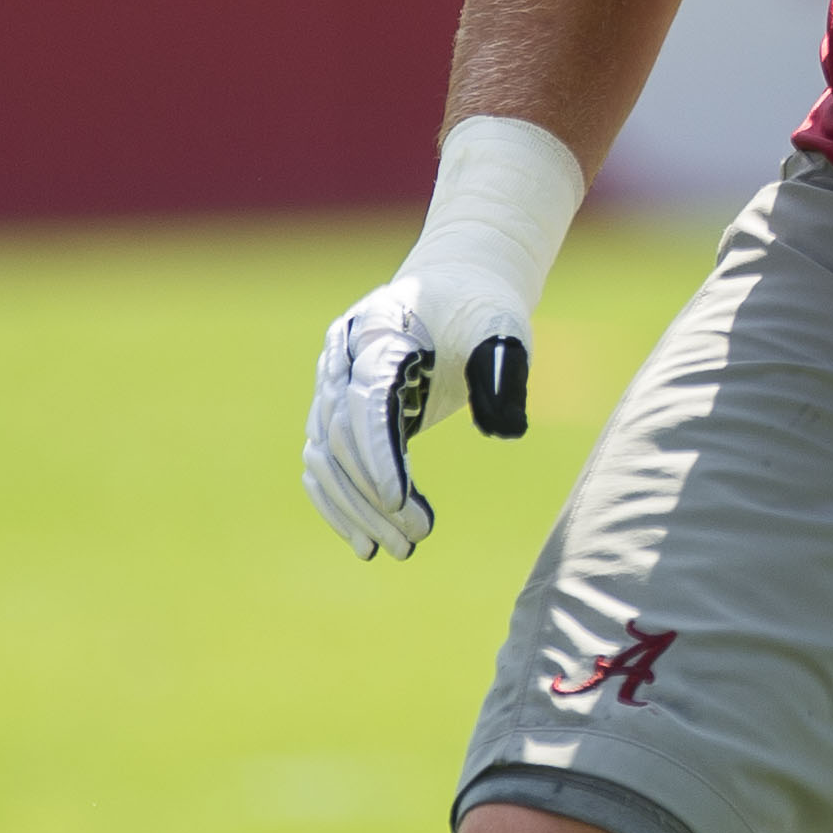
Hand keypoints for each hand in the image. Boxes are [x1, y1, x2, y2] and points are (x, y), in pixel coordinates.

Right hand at [299, 280, 531, 561]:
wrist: (458, 283)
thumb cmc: (485, 307)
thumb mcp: (505, 326)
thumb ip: (503, 370)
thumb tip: (507, 430)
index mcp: (380, 330)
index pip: (365, 400)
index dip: (378, 454)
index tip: (400, 501)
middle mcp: (343, 358)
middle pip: (338, 436)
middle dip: (372, 493)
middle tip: (417, 538)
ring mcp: (332, 385)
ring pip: (324, 457)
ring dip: (355, 508)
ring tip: (399, 549)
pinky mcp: (336, 409)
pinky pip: (324, 462)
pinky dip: (341, 502)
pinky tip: (368, 540)